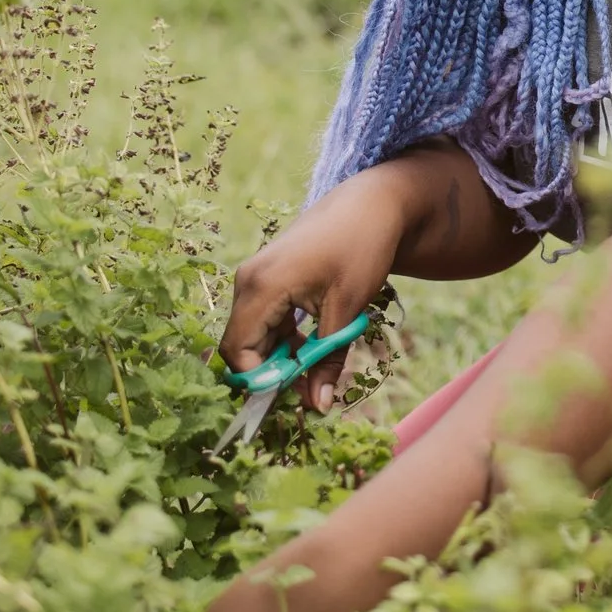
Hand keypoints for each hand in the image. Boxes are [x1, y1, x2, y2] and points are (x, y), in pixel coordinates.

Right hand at [220, 179, 406, 411]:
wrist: (372, 204)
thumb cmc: (361, 248)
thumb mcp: (347, 309)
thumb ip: (327, 359)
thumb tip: (318, 406)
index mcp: (261, 286)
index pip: (239, 351)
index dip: (260, 382)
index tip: (292, 399)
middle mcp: (249, 281)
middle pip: (242, 345)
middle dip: (270, 373)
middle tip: (308, 391)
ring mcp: (255, 277)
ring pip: (253, 334)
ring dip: (280, 358)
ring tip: (316, 369)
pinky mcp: (267, 277)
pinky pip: (263, 319)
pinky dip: (283, 340)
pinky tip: (312, 348)